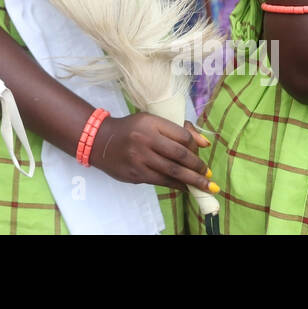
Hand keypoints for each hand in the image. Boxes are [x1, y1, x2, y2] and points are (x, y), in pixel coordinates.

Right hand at [90, 113, 212, 191]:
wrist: (100, 140)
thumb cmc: (131, 129)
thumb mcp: (151, 121)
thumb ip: (178, 130)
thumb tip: (205, 144)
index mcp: (151, 122)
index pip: (182, 136)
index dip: (195, 147)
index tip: (201, 153)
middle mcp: (145, 139)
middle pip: (180, 155)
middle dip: (198, 167)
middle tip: (208, 174)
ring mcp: (139, 158)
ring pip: (173, 171)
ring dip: (193, 180)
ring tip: (206, 186)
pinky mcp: (135, 173)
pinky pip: (161, 181)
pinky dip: (177, 185)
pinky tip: (185, 187)